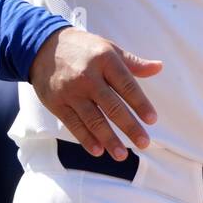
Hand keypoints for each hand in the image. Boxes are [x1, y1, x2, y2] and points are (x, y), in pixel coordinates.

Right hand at [29, 27, 161, 160]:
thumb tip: (159, 67)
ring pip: (93, 119)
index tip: (152, 120)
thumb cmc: (84, 49)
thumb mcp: (109, 49)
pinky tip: (98, 150)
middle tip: (144, 143)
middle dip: (129, 126)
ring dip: (109, 139)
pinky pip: (74, 124)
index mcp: (105, 60)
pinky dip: (86, 139)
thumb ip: (133, 63)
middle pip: (112, 106)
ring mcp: (71, 91)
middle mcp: (88, 76)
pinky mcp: (57, 103)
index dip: (141, 104)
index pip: (127, 85)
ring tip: (122, 155)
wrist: (43, 47)